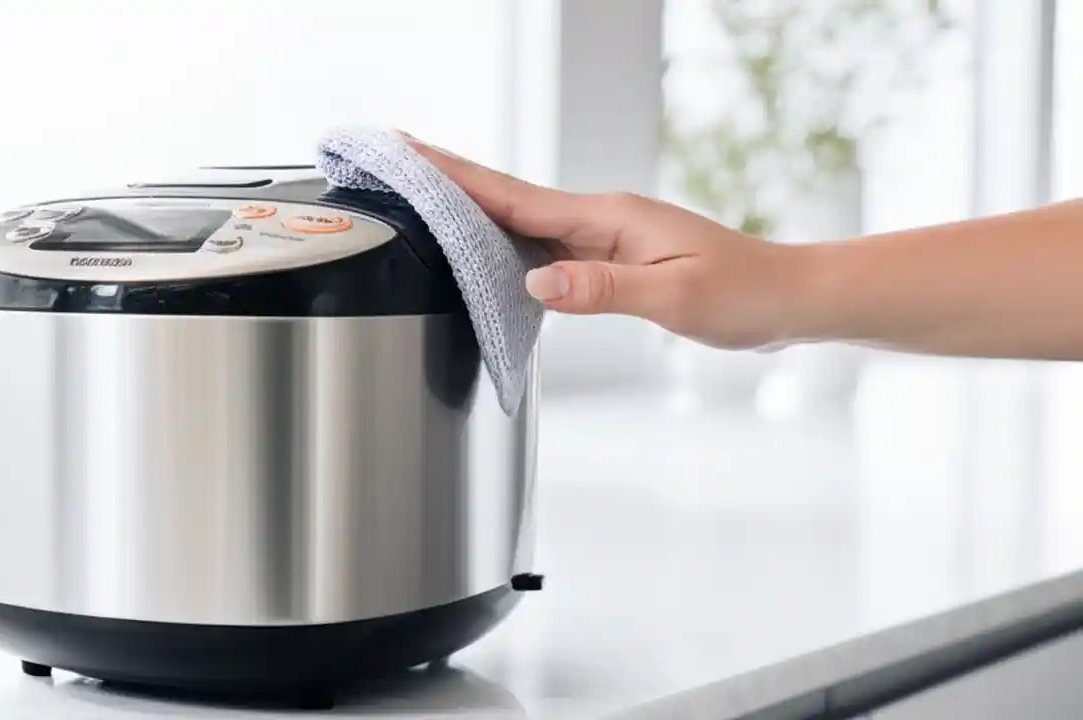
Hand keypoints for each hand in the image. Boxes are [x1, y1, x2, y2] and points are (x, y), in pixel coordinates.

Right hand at [406, 137, 812, 349]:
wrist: (787, 297)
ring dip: (471, 207)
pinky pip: (545, 244)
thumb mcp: (674, 295)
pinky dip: (505, 240)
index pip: (514, 195)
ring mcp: (604, 236)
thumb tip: (536, 280)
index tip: (407, 153)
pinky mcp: (611, 257)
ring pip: (522, 220)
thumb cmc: (742, 295)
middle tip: (393, 161)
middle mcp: (599, 219)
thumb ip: (603, 287)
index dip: (456, 177)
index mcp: (608, 218)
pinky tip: (486, 248)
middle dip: (448, 179)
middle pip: (507, 197)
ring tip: (421, 197)